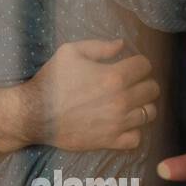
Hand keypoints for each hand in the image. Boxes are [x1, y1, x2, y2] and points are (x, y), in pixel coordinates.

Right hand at [0, 39, 160, 153]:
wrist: (33, 114)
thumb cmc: (51, 81)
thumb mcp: (69, 52)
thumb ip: (99, 46)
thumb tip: (121, 44)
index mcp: (113, 76)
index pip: (145, 66)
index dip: (138, 63)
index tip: (130, 65)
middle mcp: (120, 100)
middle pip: (152, 89)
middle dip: (143, 82)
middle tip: (131, 83)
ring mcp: (117, 123)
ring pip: (149, 113)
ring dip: (142, 105)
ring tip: (130, 103)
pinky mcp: (110, 141)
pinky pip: (137, 138)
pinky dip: (133, 130)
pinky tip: (123, 123)